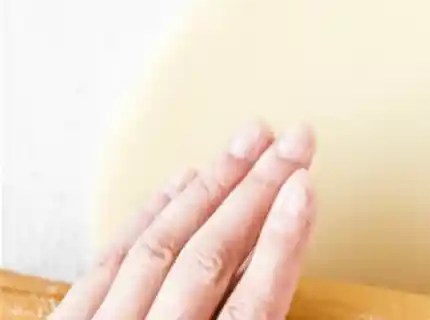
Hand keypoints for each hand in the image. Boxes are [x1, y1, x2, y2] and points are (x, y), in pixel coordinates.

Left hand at [52, 121, 316, 319]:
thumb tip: (283, 260)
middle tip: (296, 141)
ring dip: (211, 186)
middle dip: (258, 191)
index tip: (306, 187)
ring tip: (249, 141)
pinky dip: (150, 215)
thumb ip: (251, 317)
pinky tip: (183, 181)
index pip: (253, 303)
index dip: (284, 241)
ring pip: (160, 247)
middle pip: (210, 259)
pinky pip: (110, 261)